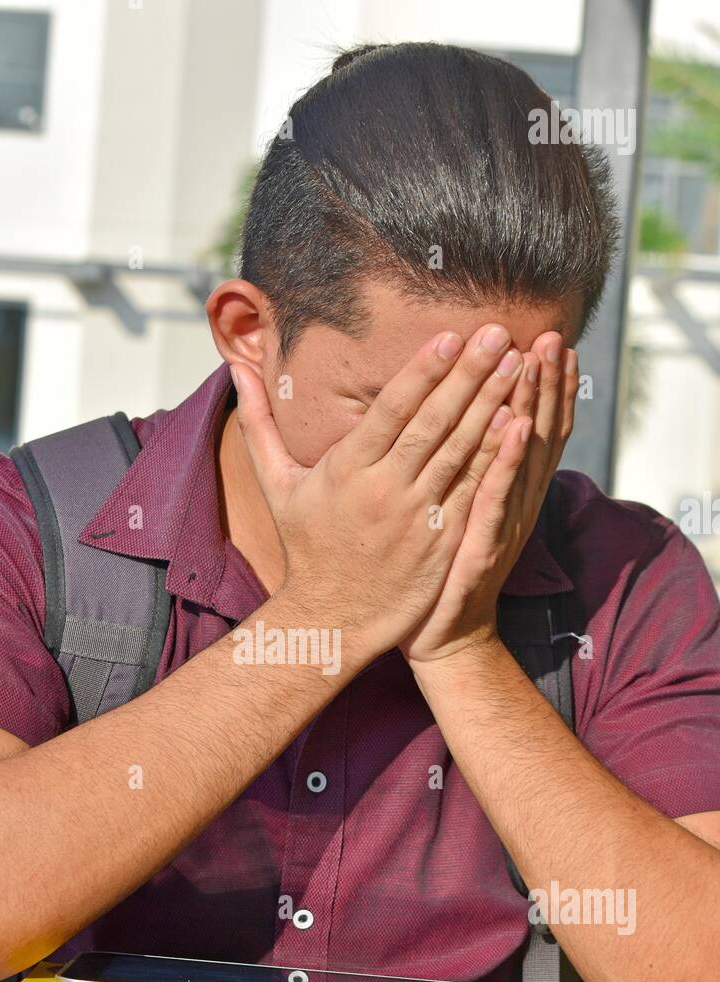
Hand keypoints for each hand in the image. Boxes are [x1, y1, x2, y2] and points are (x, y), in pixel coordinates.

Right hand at [230, 322, 527, 663]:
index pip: (391, 410)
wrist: (332, 619)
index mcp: (346, 470)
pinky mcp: (442, 541)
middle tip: (498, 333)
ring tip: (516, 364)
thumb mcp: (275, 485)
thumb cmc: (305, 547)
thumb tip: (237, 370)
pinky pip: (474, 491)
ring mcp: (417, 517)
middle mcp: (384, 490)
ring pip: (460, 452)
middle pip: (433, 423)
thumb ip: (259, 423)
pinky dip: (496, 457)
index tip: (450, 335)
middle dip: (468, 375)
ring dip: (492, 405)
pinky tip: (518, 424)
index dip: (423, 370)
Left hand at [400, 334, 578, 666]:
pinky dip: (507, 461)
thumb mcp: (458, 512)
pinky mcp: (480, 545)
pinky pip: (497, 497)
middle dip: (544, 383)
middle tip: (549, 336)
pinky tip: (514, 426)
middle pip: (536, 432)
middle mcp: (513, 502)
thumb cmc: (440, 571)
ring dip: (531, 407)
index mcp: (508, 491)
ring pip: (520, 456)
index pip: (533, 428)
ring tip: (536, 361)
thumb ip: (465, 469)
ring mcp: (500, 523)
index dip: (545, 386)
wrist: (442, 637)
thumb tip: (460, 422)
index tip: (548, 341)